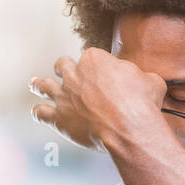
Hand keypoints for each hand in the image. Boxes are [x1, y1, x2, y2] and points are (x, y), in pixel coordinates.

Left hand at [29, 48, 167, 153]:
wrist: (128, 127)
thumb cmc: (141, 103)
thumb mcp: (149, 80)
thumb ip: (139, 77)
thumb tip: (143, 80)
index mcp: (94, 60)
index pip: (90, 57)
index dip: (97, 67)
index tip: (102, 76)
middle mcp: (74, 75)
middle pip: (63, 65)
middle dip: (64, 68)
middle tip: (63, 70)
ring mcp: (63, 96)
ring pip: (44, 86)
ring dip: (38, 84)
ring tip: (34, 84)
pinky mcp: (58, 118)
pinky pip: (41, 114)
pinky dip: (38, 113)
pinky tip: (37, 113)